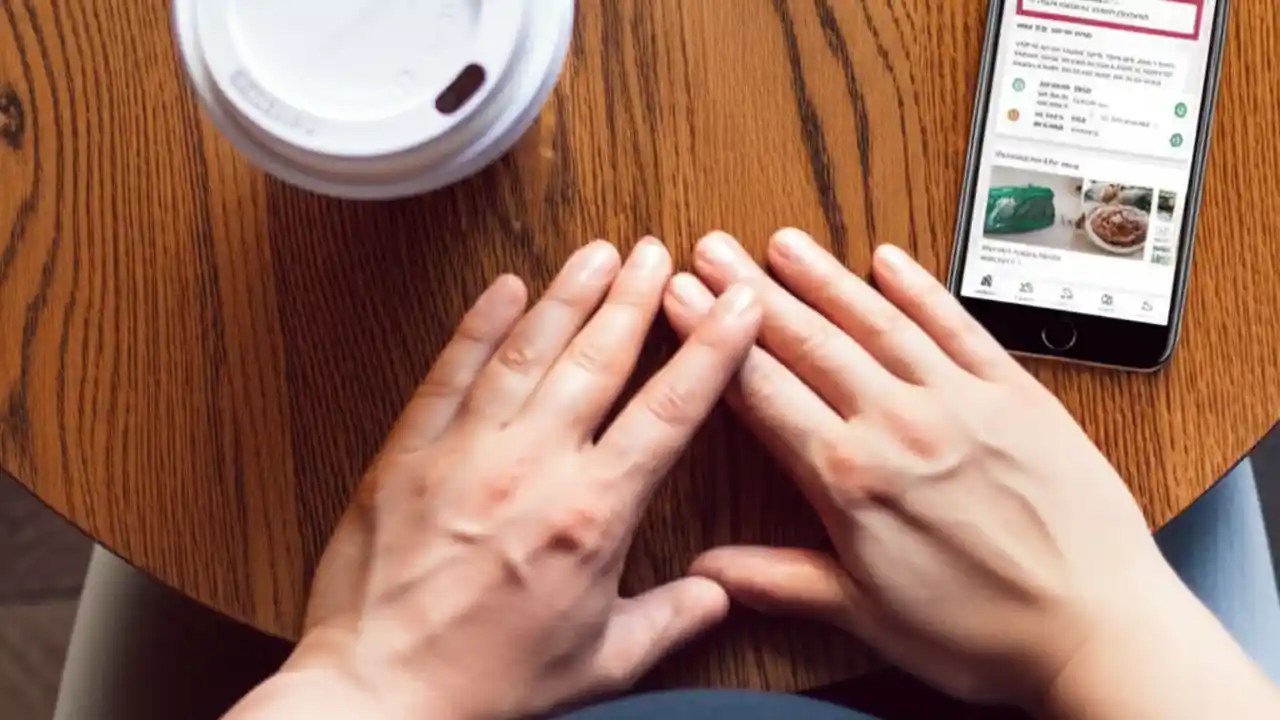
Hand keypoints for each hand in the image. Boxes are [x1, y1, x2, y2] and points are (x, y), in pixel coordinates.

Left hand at [238, 240, 760, 719]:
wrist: (380, 694)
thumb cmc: (488, 685)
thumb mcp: (600, 663)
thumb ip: (670, 620)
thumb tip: (719, 594)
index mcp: (591, 513)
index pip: (669, 410)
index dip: (711, 348)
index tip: (735, 303)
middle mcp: (533, 465)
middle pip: (599, 358)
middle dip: (637, 297)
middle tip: (660, 251)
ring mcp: (466, 450)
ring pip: (528, 351)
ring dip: (568, 295)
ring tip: (599, 253)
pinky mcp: (409, 451)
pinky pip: (450, 371)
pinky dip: (479, 325)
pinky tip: (504, 289)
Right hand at [662, 229, 1181, 706]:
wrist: (1101, 629)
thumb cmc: (986, 635)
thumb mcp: (867, 616)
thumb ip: (780, 580)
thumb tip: (706, 574)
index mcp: (852, 479)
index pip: (762, 390)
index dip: (714, 340)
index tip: (684, 300)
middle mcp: (900, 424)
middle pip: (809, 341)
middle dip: (752, 291)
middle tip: (714, 250)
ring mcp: (960, 401)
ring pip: (876, 321)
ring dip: (825, 277)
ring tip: (783, 242)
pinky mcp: (1016, 393)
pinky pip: (958, 326)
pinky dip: (921, 289)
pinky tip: (889, 259)